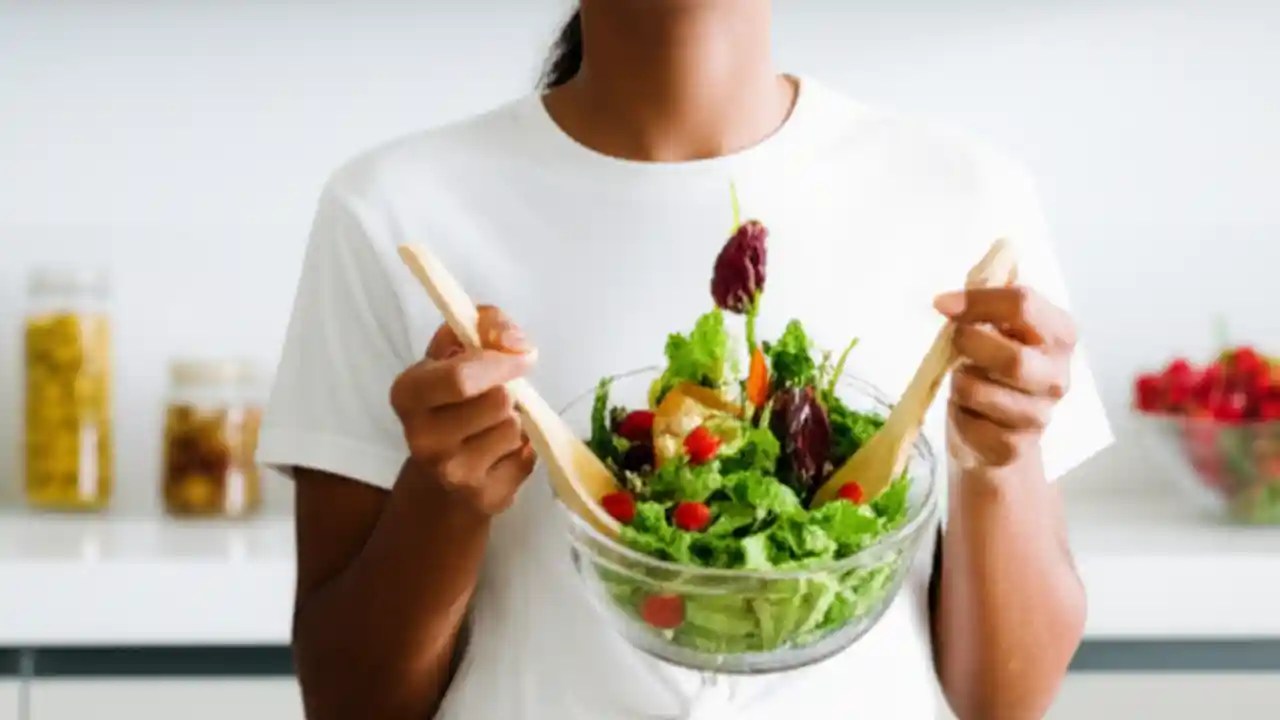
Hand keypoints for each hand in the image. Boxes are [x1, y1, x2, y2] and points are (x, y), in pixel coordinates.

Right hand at [390, 306, 537, 514]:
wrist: (441, 479)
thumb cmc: (453, 399)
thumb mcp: (457, 350)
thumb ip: (486, 325)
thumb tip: (516, 343)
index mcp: (408, 394)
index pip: (460, 378)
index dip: (499, 362)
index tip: (520, 356)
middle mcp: (422, 439)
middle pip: (498, 401)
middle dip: (507, 392)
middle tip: (498, 396)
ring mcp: (453, 475)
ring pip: (514, 429)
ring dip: (514, 422)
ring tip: (494, 426)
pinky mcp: (486, 500)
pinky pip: (527, 458)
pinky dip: (523, 450)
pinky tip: (501, 452)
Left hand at [934, 286, 1075, 470]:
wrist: (1000, 430)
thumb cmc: (995, 368)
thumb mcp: (997, 328)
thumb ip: (984, 306)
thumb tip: (948, 301)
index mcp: (1060, 335)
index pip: (1024, 305)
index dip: (978, 301)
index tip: (943, 304)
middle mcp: (1057, 376)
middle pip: (1013, 358)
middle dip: (970, 345)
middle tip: (954, 342)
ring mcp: (1040, 415)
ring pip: (980, 391)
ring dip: (960, 382)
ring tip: (965, 380)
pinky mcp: (1014, 447)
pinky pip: (971, 425)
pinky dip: (958, 413)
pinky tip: (969, 411)